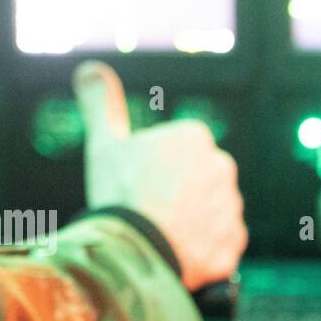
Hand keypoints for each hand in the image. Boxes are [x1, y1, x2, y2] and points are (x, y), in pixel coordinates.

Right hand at [74, 60, 247, 290]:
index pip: (172, 149)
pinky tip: (170, 253)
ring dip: (186, 220)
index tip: (132, 182)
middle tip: (141, 208)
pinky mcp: (232, 245)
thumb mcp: (103, 142)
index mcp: (193, 138)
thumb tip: (88, 67)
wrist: (138, 253)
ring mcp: (230, 209)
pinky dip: (195, 248)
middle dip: (172, 191)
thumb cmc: (119, 192)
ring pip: (204, 211)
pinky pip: (214, 243)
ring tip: (154, 234)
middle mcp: (222, 168)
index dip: (147, 166)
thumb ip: (100, 103)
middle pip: (190, 178)